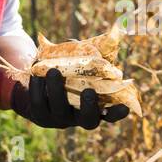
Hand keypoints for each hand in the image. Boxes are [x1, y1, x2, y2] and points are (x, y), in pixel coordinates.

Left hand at [10, 67, 130, 129]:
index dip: (117, 113)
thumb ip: (87, 59)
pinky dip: (37, 88)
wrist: (39, 89)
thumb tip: (96, 41)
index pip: (110, 115)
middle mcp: (79, 118)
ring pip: (59, 110)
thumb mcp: (79, 68)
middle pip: (87, 120)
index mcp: (94, 107)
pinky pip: (38, 104)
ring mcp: (60, 120)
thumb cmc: (66, 74)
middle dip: (89, 107)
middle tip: (89, 91)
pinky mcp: (41, 117)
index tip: (125, 108)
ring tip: (53, 71)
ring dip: (57, 91)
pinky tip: (36, 73)